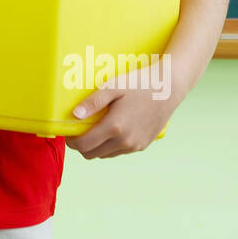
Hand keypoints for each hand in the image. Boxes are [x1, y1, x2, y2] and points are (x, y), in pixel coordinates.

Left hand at [64, 54, 183, 158]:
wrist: (168, 88)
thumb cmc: (139, 83)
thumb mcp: (113, 87)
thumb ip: (93, 102)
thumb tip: (74, 115)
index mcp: (115, 127)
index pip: (84, 145)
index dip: (72, 142)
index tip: (68, 134)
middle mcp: (125, 141)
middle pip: (92, 154)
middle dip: (82, 146)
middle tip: (79, 132)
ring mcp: (135, 145)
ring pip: (105, 155)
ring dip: (96, 147)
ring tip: (95, 130)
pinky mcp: (143, 145)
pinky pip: (119, 151)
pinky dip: (110, 146)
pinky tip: (112, 131)